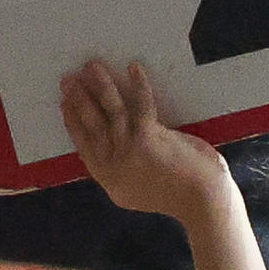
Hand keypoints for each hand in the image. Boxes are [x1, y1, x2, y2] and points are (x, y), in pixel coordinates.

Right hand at [57, 58, 230, 224]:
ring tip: (91, 66)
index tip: (64, 104)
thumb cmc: (180, 196)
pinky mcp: (148, 138)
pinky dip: (138, 84)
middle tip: (68, 80)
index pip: (84, 147)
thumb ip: (125, 170)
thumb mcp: (139, 191)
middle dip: (78, 100)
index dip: (72, 123)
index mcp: (110, 181)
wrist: (204, 203)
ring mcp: (129, 151)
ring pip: (110, 111)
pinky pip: (140, 103)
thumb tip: (119, 142)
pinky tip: (133, 68)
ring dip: (100, 86)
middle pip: (92, 126)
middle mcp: (113, 167)